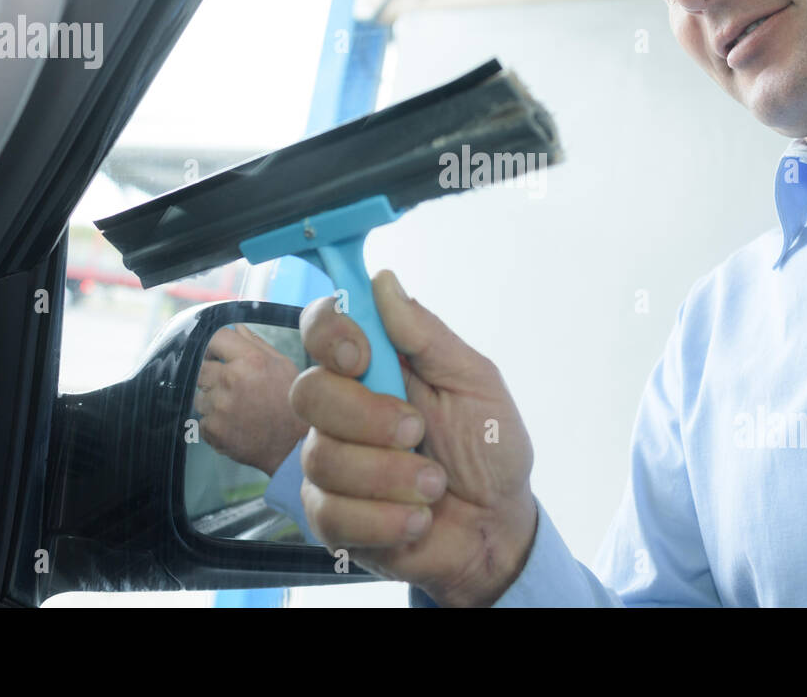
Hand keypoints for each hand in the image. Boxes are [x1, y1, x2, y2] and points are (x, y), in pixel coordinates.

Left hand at [195, 323, 307, 475]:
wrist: (293, 448)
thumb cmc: (291, 404)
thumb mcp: (283, 366)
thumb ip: (256, 345)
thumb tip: (237, 328)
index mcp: (250, 361)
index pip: (215, 338)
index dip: (213, 345)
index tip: (216, 353)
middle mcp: (231, 381)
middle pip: (200, 367)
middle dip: (212, 374)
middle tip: (230, 386)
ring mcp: (219, 407)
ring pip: (199, 395)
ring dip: (212, 400)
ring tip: (237, 409)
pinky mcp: (212, 430)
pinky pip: (201, 419)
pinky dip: (214, 422)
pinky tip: (234, 424)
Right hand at [292, 270, 537, 606]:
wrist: (498, 524)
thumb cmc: (489, 448)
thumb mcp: (475, 383)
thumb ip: (427, 336)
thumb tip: (384, 281)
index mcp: (376, 367)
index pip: (321, 329)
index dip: (329, 333)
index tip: (361, 355)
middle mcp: (343, 410)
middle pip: (309, 392)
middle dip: (367, 416)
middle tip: (417, 431)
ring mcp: (331, 465)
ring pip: (323, 458)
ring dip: (391, 475)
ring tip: (433, 486)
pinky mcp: (330, 518)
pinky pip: (331, 514)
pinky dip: (385, 519)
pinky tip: (417, 520)